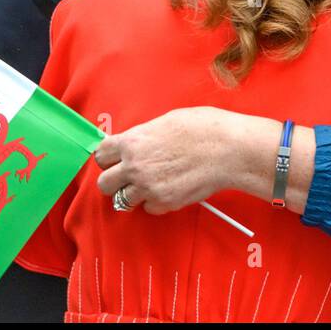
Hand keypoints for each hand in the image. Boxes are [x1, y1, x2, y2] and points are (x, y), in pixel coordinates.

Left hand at [94, 107, 270, 214]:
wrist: (229, 149)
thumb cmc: (204, 128)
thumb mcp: (166, 121)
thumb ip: (144, 136)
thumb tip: (135, 143)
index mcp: (133, 142)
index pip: (100, 155)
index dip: (108, 158)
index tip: (115, 159)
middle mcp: (134, 167)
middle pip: (104, 184)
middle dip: (115, 180)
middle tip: (130, 176)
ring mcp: (148, 188)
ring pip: (123, 200)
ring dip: (135, 193)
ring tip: (154, 183)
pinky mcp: (164, 203)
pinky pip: (148, 208)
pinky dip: (156, 202)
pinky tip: (170, 188)